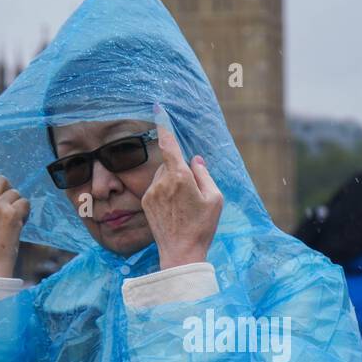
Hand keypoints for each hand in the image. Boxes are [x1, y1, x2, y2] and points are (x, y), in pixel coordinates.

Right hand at [0, 128, 28, 277]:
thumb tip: (3, 188)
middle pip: (1, 179)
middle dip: (7, 194)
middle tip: (3, 217)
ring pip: (15, 192)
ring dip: (17, 207)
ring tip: (8, 227)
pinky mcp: (9, 213)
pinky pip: (25, 203)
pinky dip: (25, 215)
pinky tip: (15, 229)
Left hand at [141, 107, 221, 269]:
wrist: (180, 253)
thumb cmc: (202, 227)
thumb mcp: (215, 199)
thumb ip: (205, 174)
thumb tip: (195, 160)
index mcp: (180, 176)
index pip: (169, 144)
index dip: (164, 126)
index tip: (157, 109)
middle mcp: (162, 181)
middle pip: (170, 165)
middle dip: (180, 172)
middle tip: (192, 196)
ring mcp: (151, 192)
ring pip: (162, 177)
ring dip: (172, 183)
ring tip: (183, 208)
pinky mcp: (146, 202)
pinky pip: (156, 189)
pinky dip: (165, 194)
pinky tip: (174, 212)